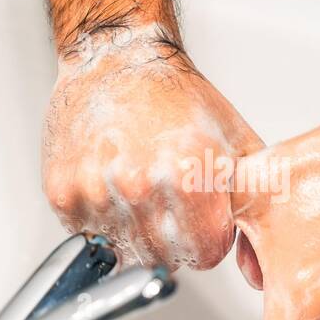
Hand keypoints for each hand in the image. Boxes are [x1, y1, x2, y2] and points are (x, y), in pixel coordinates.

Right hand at [42, 25, 263, 269]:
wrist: (116, 57)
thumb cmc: (176, 97)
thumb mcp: (237, 142)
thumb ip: (255, 202)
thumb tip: (256, 262)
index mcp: (187, 176)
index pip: (204, 254)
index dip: (207, 237)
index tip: (202, 216)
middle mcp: (139, 186)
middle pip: (165, 256)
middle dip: (173, 236)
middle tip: (167, 196)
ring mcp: (96, 191)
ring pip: (126, 249)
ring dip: (135, 228)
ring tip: (138, 185)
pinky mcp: (62, 192)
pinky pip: (88, 234)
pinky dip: (101, 218)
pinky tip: (111, 183)